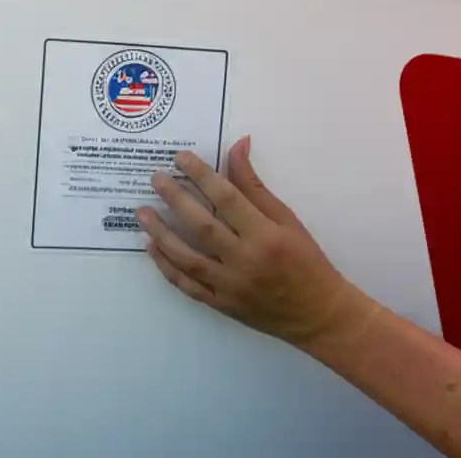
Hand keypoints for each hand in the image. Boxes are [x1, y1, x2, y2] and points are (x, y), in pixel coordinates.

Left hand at [136, 136, 372, 350]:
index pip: (228, 199)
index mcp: (266, 236)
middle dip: (176, 200)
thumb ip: (256, 186)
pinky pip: (188, 285)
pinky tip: (152, 248)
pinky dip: (167, 267)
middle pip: (202, 226)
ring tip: (142, 213)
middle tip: (155, 179)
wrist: (318, 314)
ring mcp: (230, 286)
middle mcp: (246, 261)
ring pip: (187, 258)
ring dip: (161, 234)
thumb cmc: (306, 261)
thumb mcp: (287, 220)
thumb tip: (237, 146)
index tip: (181, 158)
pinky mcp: (221, 305)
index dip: (202, 175)